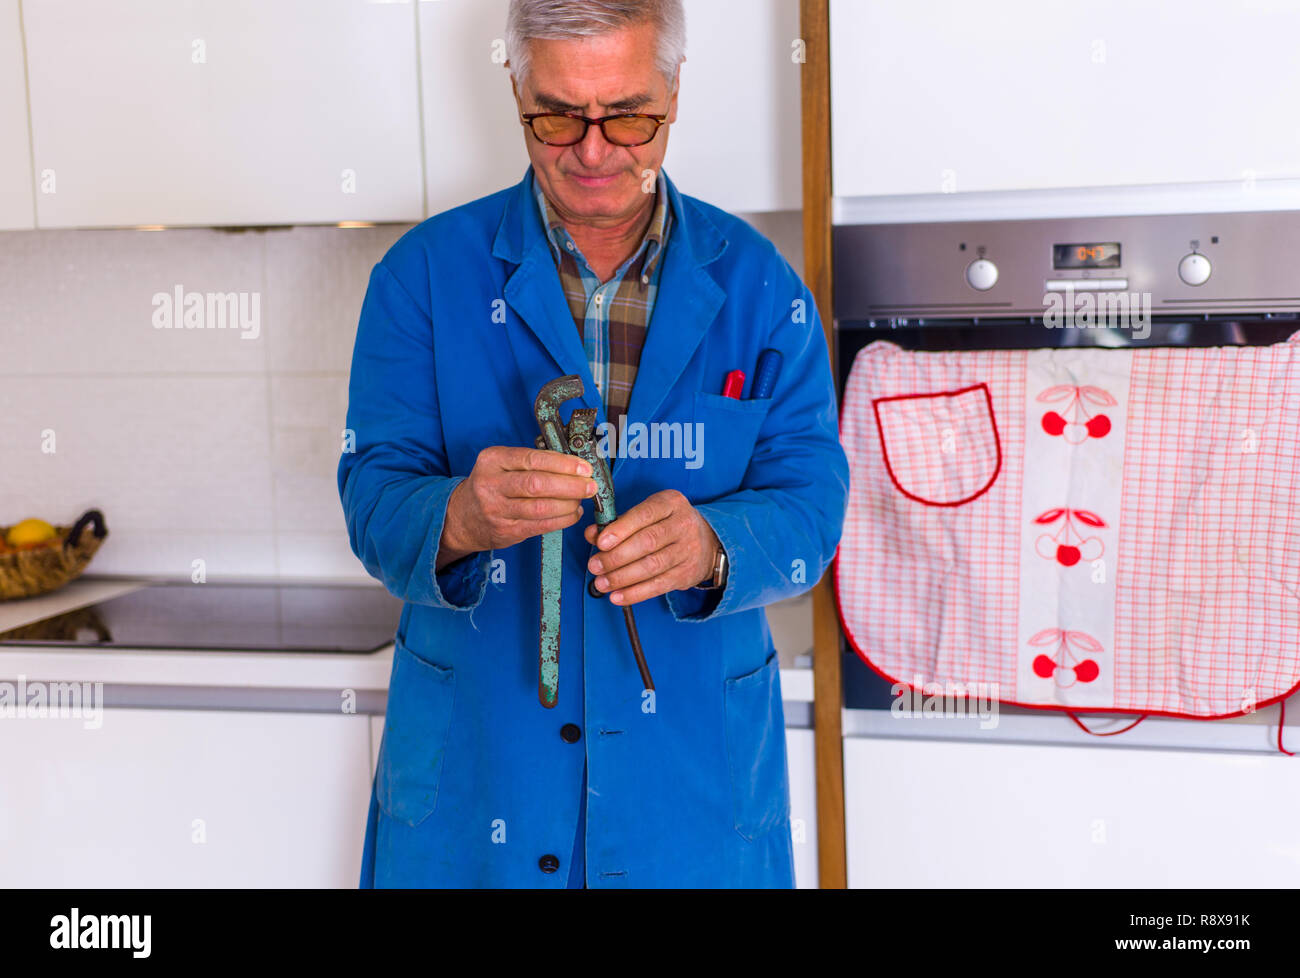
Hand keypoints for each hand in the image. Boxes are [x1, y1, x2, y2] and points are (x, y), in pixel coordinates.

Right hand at [438, 447, 596, 569]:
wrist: (462, 517)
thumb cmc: (492, 485)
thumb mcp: (502, 464)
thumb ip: (532, 461)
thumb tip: (573, 463)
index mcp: (492, 460)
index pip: (532, 459)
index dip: (562, 464)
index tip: (583, 467)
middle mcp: (491, 484)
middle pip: (537, 484)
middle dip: (570, 485)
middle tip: (590, 485)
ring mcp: (496, 510)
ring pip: (541, 508)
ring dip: (569, 504)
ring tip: (582, 498)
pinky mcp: (505, 531)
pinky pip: (541, 526)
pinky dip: (562, 520)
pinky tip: (573, 513)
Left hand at [583, 489, 719, 605]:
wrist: (706, 542)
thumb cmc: (666, 524)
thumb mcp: (647, 514)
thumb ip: (618, 523)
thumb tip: (592, 534)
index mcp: (671, 503)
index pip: (645, 515)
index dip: (621, 529)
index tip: (600, 543)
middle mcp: (683, 524)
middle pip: (647, 542)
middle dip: (617, 557)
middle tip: (595, 565)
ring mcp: (688, 550)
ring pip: (652, 566)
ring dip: (622, 577)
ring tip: (601, 583)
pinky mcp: (687, 573)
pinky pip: (658, 585)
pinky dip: (635, 593)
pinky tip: (617, 596)